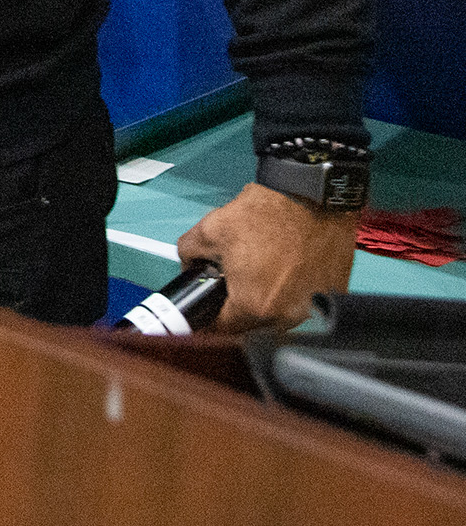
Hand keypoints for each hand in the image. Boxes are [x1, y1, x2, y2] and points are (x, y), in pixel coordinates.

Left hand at [175, 181, 359, 332]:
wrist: (313, 197)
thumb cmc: (263, 215)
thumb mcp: (208, 230)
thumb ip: (189, 254)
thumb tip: (190, 268)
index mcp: (254, 307)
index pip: (223, 328)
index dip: (208, 317)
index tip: (205, 307)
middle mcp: (288, 318)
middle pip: (254, 327)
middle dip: (238, 311)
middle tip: (231, 287)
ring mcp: (315, 309)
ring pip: (281, 319)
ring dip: (267, 305)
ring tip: (260, 276)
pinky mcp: (336, 296)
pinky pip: (306, 305)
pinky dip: (292, 295)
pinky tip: (286, 273)